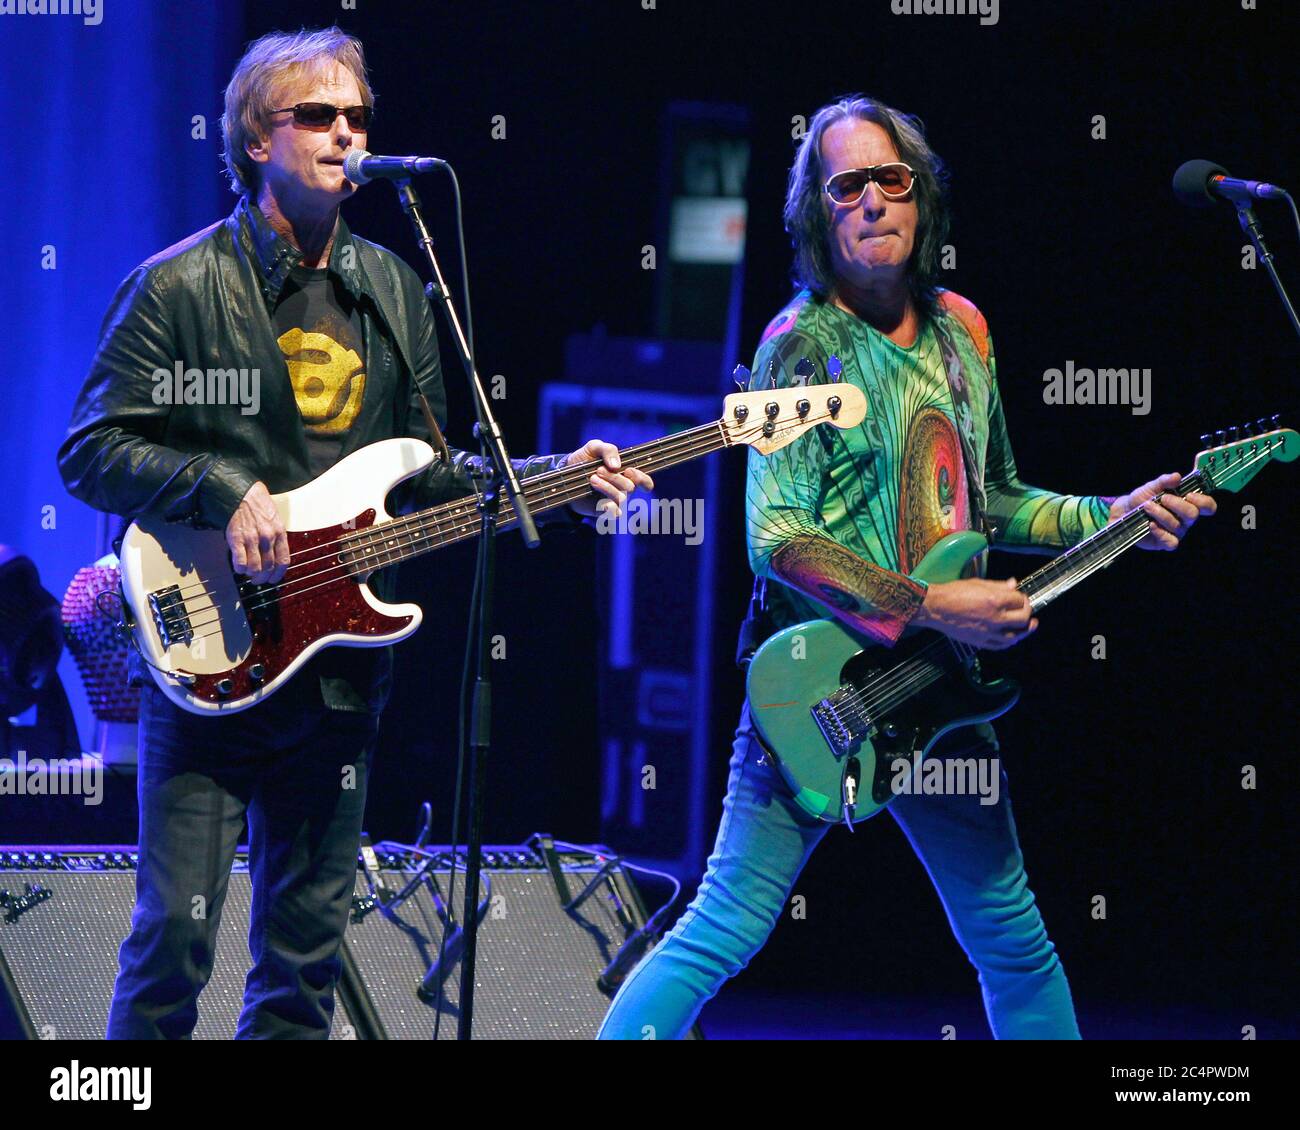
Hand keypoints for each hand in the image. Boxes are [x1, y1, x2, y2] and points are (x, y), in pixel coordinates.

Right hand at [227, 481, 289, 583]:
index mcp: (279, 532)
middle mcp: (268, 537)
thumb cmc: (257, 505)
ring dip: (251, 574)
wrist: (240, 492)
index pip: (283, 561)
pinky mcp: (237, 539)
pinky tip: (239, 567)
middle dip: (263, 577)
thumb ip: (276, 536)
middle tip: (258, 580)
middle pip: (269, 567)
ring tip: (248, 574)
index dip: (278, 574)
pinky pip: (240, 561)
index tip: (273, 579)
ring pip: (255, 567)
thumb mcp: (274, 519)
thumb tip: (275, 555)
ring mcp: (252, 539)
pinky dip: (240, 568)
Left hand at [562, 439, 654, 517]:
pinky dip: (608, 507)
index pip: (645, 482)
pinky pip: (614, 513)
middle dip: (614, 478)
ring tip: (592, 479)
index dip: (642, 479)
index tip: (628, 470)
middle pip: (630, 487)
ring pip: (621, 498)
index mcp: (626, 474)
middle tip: (598, 470)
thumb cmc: (584, 459)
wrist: (565, 473)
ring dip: (607, 487)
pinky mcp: (603, 510)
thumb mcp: (594, 447)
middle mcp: (623, 489)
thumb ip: (608, 450)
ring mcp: (614, 500)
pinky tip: (598, 500)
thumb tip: (617, 465)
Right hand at [912, 577, 1037, 649]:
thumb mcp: (978, 583)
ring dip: (1025, 631)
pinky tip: (1013, 638)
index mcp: (995, 600)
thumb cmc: (953, 593)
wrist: (936, 608)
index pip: (1020, 600)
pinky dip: (1009, 642)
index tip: (1020, 596)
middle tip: (1026, 608)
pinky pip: (1001, 645)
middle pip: (1023, 618)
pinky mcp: (980, 641)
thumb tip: (1013, 584)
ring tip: (1029, 626)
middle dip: (1027, 612)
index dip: (1022, 597)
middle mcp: (995, 618)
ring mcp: (988, 631)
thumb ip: (998, 585)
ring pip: (1015, 635)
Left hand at [1108, 472, 1215, 549]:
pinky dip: (1160, 532)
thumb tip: (1177, 476)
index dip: (1203, 501)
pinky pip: (1171, 541)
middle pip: (1192, 514)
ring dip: (1161, 514)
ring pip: (1177, 525)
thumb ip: (1164, 481)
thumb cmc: (1143, 498)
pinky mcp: (1166, 542)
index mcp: (1188, 503)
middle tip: (1162, 498)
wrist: (1124, 511)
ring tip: (1147, 506)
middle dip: (1177, 505)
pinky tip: (1150, 525)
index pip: (1207, 506)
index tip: (1189, 494)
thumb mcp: (1152, 486)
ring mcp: (1177, 531)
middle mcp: (1185, 519)